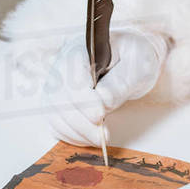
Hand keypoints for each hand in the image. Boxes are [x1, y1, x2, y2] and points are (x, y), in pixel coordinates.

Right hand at [42, 29, 167, 147]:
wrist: (129, 61)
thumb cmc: (133, 58)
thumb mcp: (136, 65)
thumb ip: (119, 82)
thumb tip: (103, 101)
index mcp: (81, 49)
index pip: (72, 75)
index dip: (83, 99)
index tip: (99, 116)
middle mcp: (62, 64)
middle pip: (59, 97)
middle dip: (80, 122)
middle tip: (101, 136)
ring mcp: (56, 83)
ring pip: (54, 113)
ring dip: (75, 132)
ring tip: (98, 139)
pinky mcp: (57, 100)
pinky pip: (55, 122)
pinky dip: (70, 134)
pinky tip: (88, 138)